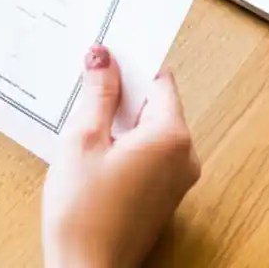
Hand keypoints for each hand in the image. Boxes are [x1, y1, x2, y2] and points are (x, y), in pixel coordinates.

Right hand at [42, 46, 200, 267]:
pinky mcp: (163, 196)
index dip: (131, 64)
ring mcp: (177, 180)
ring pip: (151, 131)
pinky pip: (150, 155)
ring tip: (87, 127)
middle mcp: (185, 157)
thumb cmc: (84, 214)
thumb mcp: (83, 139)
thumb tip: (103, 58)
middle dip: (123, 94)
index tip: (106, 54)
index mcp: (171, 136)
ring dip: (122, 121)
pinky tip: (97, 154)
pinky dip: (127, 146)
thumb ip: (98, 93)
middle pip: (156, 105)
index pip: (160, 80)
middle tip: (88, 89)